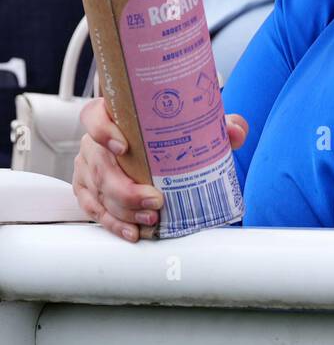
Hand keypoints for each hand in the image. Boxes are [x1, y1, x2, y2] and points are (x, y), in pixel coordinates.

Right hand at [73, 96, 248, 242]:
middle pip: (100, 164)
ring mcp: (89, 166)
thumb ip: (218, 123)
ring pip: (98, 191)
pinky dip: (114, 223)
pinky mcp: (88, 189)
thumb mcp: (194, 122)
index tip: (123, 146)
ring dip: (123, 211)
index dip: (102, 131)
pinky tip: (133, 230)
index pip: (94, 115)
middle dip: (125, 189)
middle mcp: (98, 141)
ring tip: (151, 217)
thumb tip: (235, 131)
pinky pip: (95, 209)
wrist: (161, 144)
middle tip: (154, 199)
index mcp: (115, 115)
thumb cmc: (169, 130)